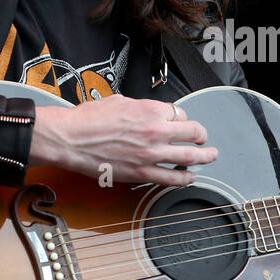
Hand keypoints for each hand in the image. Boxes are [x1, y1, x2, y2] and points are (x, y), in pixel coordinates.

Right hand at [28, 94, 216, 185]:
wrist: (70, 138)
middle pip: (194, 133)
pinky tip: (189, 177)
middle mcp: (156, 131)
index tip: (179, 123)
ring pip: (189, 157)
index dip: (181, 119)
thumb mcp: (119, 101)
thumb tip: (149, 113)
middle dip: (203, 137)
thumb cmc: (88, 119)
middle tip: (206, 140)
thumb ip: (140, 107)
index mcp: (151, 110)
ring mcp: (151, 154)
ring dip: (204, 158)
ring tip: (210, 157)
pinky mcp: (142, 173)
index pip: (180, 113)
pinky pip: (171, 178)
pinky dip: (184, 178)